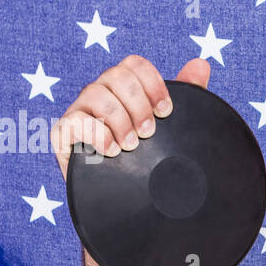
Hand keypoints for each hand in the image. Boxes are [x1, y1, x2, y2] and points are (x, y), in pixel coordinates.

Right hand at [49, 55, 209, 179]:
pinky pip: (74, 120)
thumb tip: (201, 63)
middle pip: (116, 75)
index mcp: (124, 88)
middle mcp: (99, 94)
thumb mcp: (173, 127)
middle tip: (149, 133)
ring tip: (132, 147)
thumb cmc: (150, 160)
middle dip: (138, 105)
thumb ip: (189, 95)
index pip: (134, 65)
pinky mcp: (63, 134)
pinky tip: (112, 152)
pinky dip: (97, 134)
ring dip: (120, 121)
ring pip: (95, 93)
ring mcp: (79, 112)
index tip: (167, 112)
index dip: (153, 84)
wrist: (130, 201)